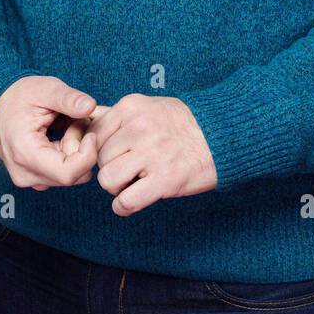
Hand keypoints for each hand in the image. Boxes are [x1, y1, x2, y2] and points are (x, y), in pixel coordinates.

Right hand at [0, 76, 99, 190]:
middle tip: (76, 121)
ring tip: (67, 126)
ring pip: (72, 175)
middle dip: (83, 148)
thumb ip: (68, 98)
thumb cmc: (19, 98)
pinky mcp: (36, 179)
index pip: (68, 173)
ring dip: (77, 151)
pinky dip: (70, 155)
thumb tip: (90, 106)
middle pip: (74, 175)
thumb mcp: (45, 89)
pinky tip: (63, 135)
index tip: (91, 132)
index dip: (88, 155)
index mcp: (25, 153)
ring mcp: (30, 179)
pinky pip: (64, 173)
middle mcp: (26, 174)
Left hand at [90, 93, 217, 215]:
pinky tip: (132, 203)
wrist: (226, 134)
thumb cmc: (186, 123)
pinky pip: (126, 201)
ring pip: (107, 180)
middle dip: (110, 168)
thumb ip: (120, 116)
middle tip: (128, 171)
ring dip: (116, 188)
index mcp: (131, 107)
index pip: (93, 133)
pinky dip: (124, 207)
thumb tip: (87, 124)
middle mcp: (139, 128)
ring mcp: (152, 153)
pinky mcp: (165, 180)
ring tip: (132, 184)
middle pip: (99, 158)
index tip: (113, 156)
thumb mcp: (150, 106)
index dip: (99, 148)